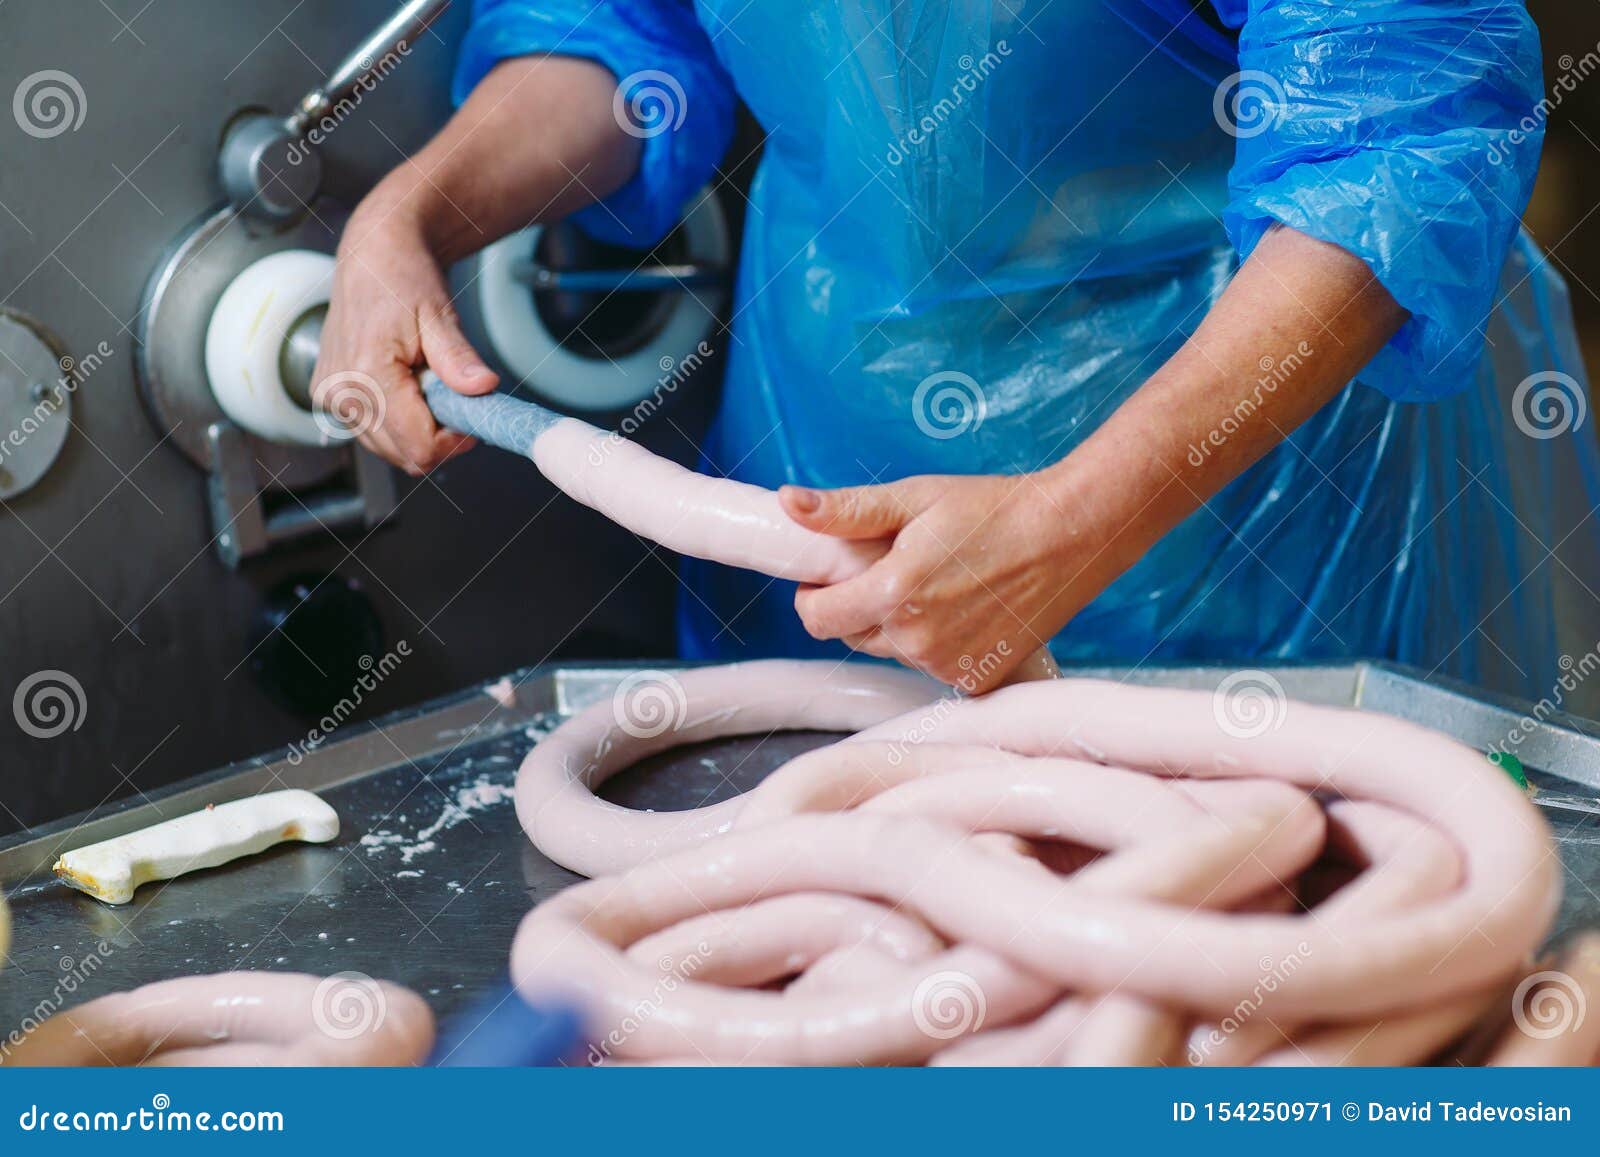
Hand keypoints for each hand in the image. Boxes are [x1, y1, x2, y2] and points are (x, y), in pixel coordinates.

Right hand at [313, 197, 498, 473]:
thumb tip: (483, 387)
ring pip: (387, 449)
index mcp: (368, 372)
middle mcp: (342, 389)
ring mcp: (331, 394)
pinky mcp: (328, 395)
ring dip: (415, 429)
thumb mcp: (440, 315)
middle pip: (403, 454)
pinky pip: (372, 432)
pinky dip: (396, 421)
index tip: (472, 422)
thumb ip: (458, 358)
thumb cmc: (404, 279)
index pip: (417, 445)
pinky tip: (403, 387)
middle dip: (436, 436)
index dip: (452, 443)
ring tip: (425, 384)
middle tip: (452, 397)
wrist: (373, 257)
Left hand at [779, 473, 1100, 690]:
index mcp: (894, 594)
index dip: (814, 595)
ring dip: (899, 624)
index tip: (830, 577)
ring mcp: (948, 666)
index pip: (817, 619)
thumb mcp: (915, 498)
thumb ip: (847, 510)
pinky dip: (936, 642)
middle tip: (896, 567)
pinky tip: (963, 608)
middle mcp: (918, 641)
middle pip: (853, 635)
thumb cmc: (994, 510)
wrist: (1071, 535)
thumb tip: (789, 503)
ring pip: (893, 651)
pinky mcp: (977, 679)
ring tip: (938, 582)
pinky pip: (932, 666)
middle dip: (859, 604)